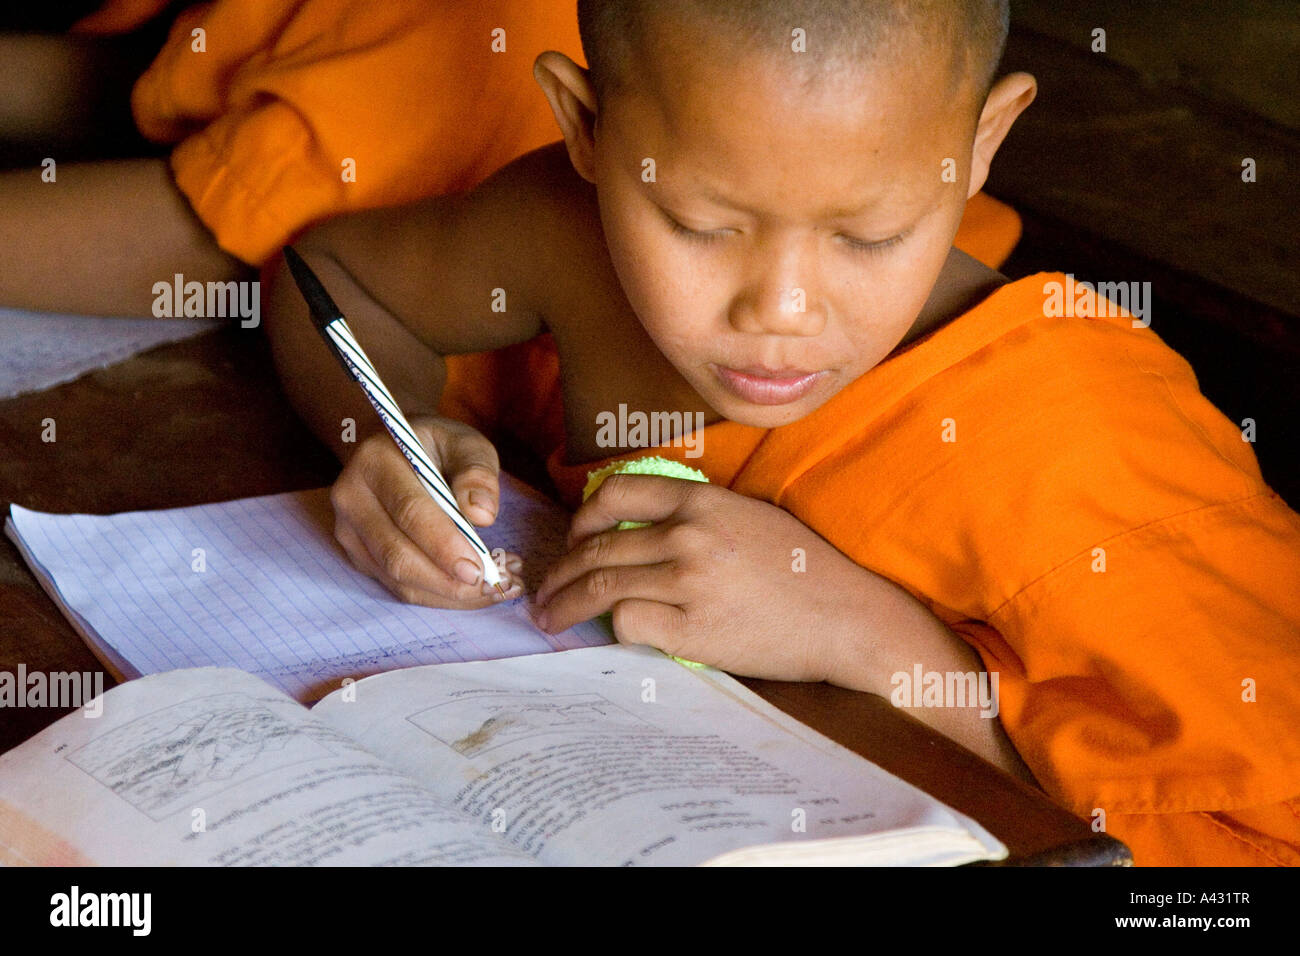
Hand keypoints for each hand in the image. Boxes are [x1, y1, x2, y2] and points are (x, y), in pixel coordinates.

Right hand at [329, 414, 523, 607]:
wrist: (399, 451)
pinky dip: (438, 595)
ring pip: (397, 578)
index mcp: (375, 461)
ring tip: (494, 589)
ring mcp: (349, 530)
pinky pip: (398, 586)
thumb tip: (482, 515)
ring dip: (448, 593)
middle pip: (396, 553)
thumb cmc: (437, 447)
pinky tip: (474, 591)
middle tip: (494, 586)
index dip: (444, 545)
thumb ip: (477, 473)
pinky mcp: (358, 555)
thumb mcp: (466, 444)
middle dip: (448, 579)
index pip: (409, 511)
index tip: (479, 568)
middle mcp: (352, 498)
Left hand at [530, 474, 868, 681]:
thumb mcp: (750, 517)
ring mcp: (690, 582)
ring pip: (601, 586)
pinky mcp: (693, 630)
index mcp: (703, 501)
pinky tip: (617, 635)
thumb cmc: (804, 570)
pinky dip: (616, 629)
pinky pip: (629, 623)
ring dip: (564, 605)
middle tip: (541, 590)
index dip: (581, 516)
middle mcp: (690, 535)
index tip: (571, 539)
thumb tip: (638, 527)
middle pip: (598, 547)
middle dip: (558, 571)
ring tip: (548, 618)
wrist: (846, 618)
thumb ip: (697, 515)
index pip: (617, 492)